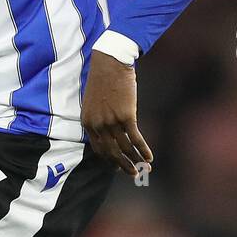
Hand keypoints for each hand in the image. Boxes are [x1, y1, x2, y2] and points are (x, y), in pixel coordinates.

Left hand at [81, 50, 153, 177]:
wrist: (110, 63)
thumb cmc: (104, 80)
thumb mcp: (94, 102)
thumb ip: (99, 118)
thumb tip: (112, 132)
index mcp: (88, 122)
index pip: (98, 148)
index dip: (109, 159)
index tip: (117, 166)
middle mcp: (98, 125)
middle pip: (111, 152)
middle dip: (123, 165)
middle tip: (132, 174)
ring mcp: (111, 122)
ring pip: (124, 148)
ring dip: (135, 160)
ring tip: (143, 168)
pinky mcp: (126, 116)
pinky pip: (135, 138)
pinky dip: (143, 149)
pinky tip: (149, 157)